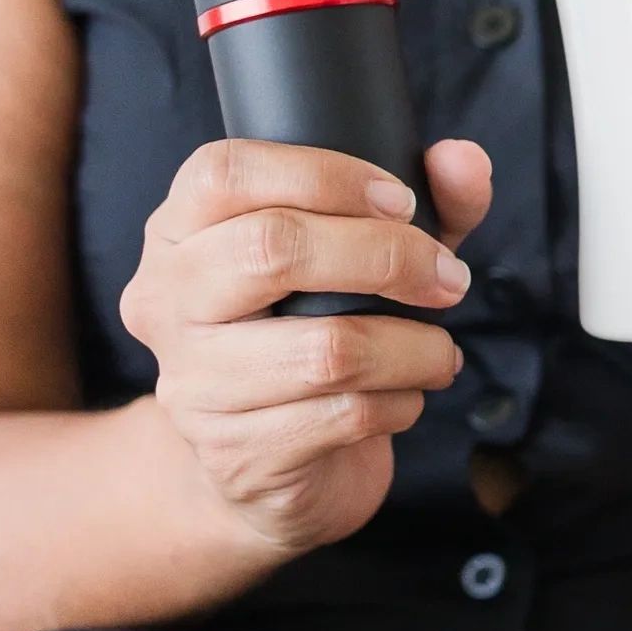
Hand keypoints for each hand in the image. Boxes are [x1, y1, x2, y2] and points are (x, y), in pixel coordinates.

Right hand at [120, 138, 493, 557]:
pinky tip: (405, 398)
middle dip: (388, 257)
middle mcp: (166, 301)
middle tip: (449, 279)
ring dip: (414, 348)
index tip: (404, 203)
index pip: (224, 172)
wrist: (264, 469)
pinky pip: (343, 415)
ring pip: (325, 349)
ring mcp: (192, 382)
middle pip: (272, 248)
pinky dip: (401, 402)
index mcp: (180, 232)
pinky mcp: (234, 452)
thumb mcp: (369, 258)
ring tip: (439, 352)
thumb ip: (425, 203)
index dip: (326, 175)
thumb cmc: (315, 336)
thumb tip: (465, 161)